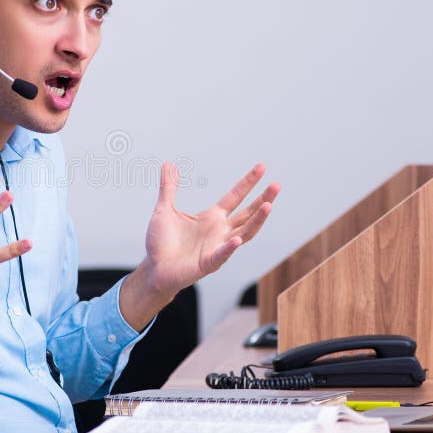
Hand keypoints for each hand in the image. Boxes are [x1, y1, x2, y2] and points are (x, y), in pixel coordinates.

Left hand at [120, 163, 278, 330]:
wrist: (155, 268)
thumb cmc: (162, 242)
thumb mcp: (164, 209)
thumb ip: (168, 187)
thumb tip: (168, 164)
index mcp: (212, 217)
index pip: (235, 196)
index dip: (248, 182)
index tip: (261, 167)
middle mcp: (220, 231)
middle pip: (248, 214)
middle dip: (263, 199)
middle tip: (277, 185)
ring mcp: (217, 247)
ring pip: (244, 233)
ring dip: (257, 221)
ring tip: (268, 206)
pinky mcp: (208, 263)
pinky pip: (222, 255)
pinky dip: (230, 247)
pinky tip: (237, 239)